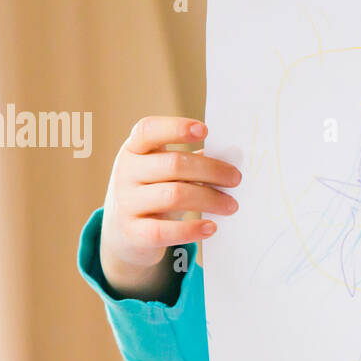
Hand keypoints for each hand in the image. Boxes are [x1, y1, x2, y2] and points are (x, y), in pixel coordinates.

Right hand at [99, 116, 240, 300]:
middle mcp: (126, 172)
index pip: (148, 130)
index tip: (205, 130)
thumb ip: (191, 161)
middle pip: (173, 164)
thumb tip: (230, 159)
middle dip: (211, 170)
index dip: (175, 128)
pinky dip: (191, 229)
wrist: (125, 232)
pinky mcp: (132, 232)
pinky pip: (164, 231)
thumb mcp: (164, 171)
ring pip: (173, 196)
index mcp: (134, 150)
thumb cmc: (154, 192)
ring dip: (209, 199)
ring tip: (231, 205)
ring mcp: (126, 203)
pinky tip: (211, 227)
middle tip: (236, 179)